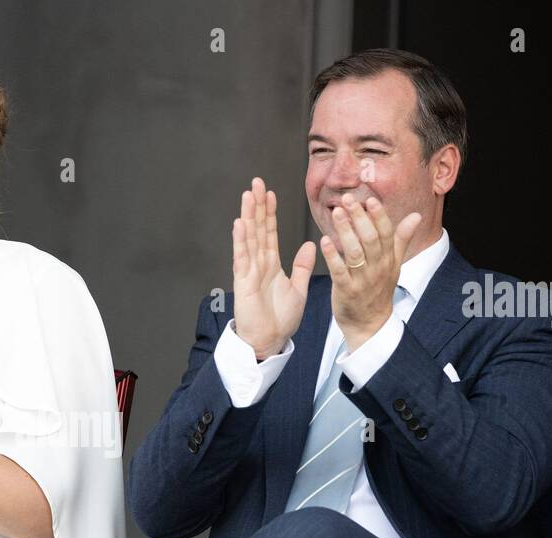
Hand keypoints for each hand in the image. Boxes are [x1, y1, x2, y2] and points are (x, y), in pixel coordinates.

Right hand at [231, 176, 315, 359]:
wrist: (269, 341)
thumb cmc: (281, 320)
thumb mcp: (299, 289)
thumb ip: (303, 267)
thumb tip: (311, 246)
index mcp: (271, 265)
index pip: (269, 233)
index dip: (270, 213)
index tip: (270, 193)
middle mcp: (258, 264)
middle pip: (257, 229)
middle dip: (257, 206)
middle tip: (256, 183)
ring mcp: (249, 272)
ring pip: (249, 238)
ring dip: (248, 216)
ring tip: (248, 195)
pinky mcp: (243, 282)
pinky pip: (242, 258)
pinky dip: (240, 240)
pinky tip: (240, 223)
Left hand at [319, 193, 419, 349]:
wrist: (370, 324)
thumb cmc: (379, 291)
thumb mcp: (394, 264)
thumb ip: (401, 239)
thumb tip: (416, 216)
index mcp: (389, 259)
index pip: (386, 233)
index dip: (379, 216)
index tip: (370, 199)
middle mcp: (378, 268)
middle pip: (370, 239)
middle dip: (360, 218)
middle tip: (348, 200)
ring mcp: (362, 280)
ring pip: (355, 252)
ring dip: (345, 231)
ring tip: (336, 213)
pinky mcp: (347, 291)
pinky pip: (339, 271)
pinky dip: (332, 256)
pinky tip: (323, 241)